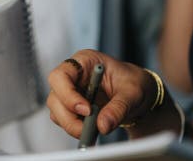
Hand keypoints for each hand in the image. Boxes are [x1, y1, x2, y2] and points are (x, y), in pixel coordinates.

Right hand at [47, 50, 172, 138]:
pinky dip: (75, 128)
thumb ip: (118, 108)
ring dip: (72, 125)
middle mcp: (73, 75)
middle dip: (69, 117)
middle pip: (55, 96)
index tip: (87, 110)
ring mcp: (70, 91)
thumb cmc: (134, 83)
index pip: (60, 75)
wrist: (138, 94)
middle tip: (88, 130)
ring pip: (56, 111)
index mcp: (84, 61)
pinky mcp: (71, 107)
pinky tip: (91, 130)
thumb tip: (103, 126)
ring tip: (94, 132)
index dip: (68, 94)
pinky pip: (64, 120)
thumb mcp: (133, 93)